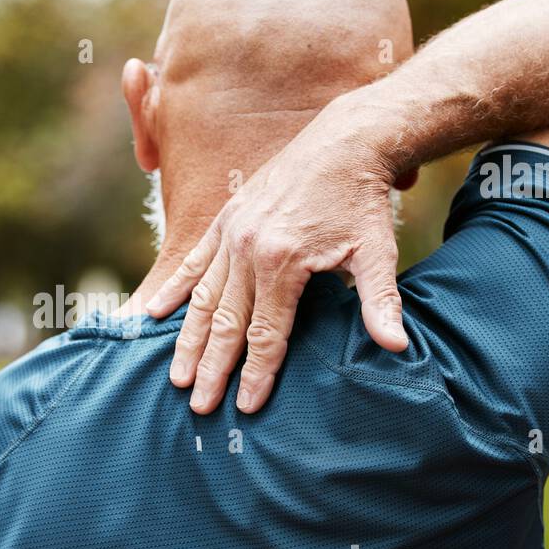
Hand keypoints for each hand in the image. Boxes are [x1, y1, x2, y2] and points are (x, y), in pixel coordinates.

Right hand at [145, 98, 409, 414]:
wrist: (346, 141)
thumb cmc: (362, 201)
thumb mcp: (377, 252)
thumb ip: (380, 302)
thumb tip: (397, 346)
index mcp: (283, 260)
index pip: (266, 332)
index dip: (256, 373)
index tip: (247, 408)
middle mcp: (248, 247)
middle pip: (227, 322)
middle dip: (213, 368)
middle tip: (200, 408)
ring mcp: (232, 232)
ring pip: (204, 298)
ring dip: (188, 339)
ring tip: (176, 376)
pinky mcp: (226, 219)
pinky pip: (193, 261)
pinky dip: (174, 289)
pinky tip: (152, 313)